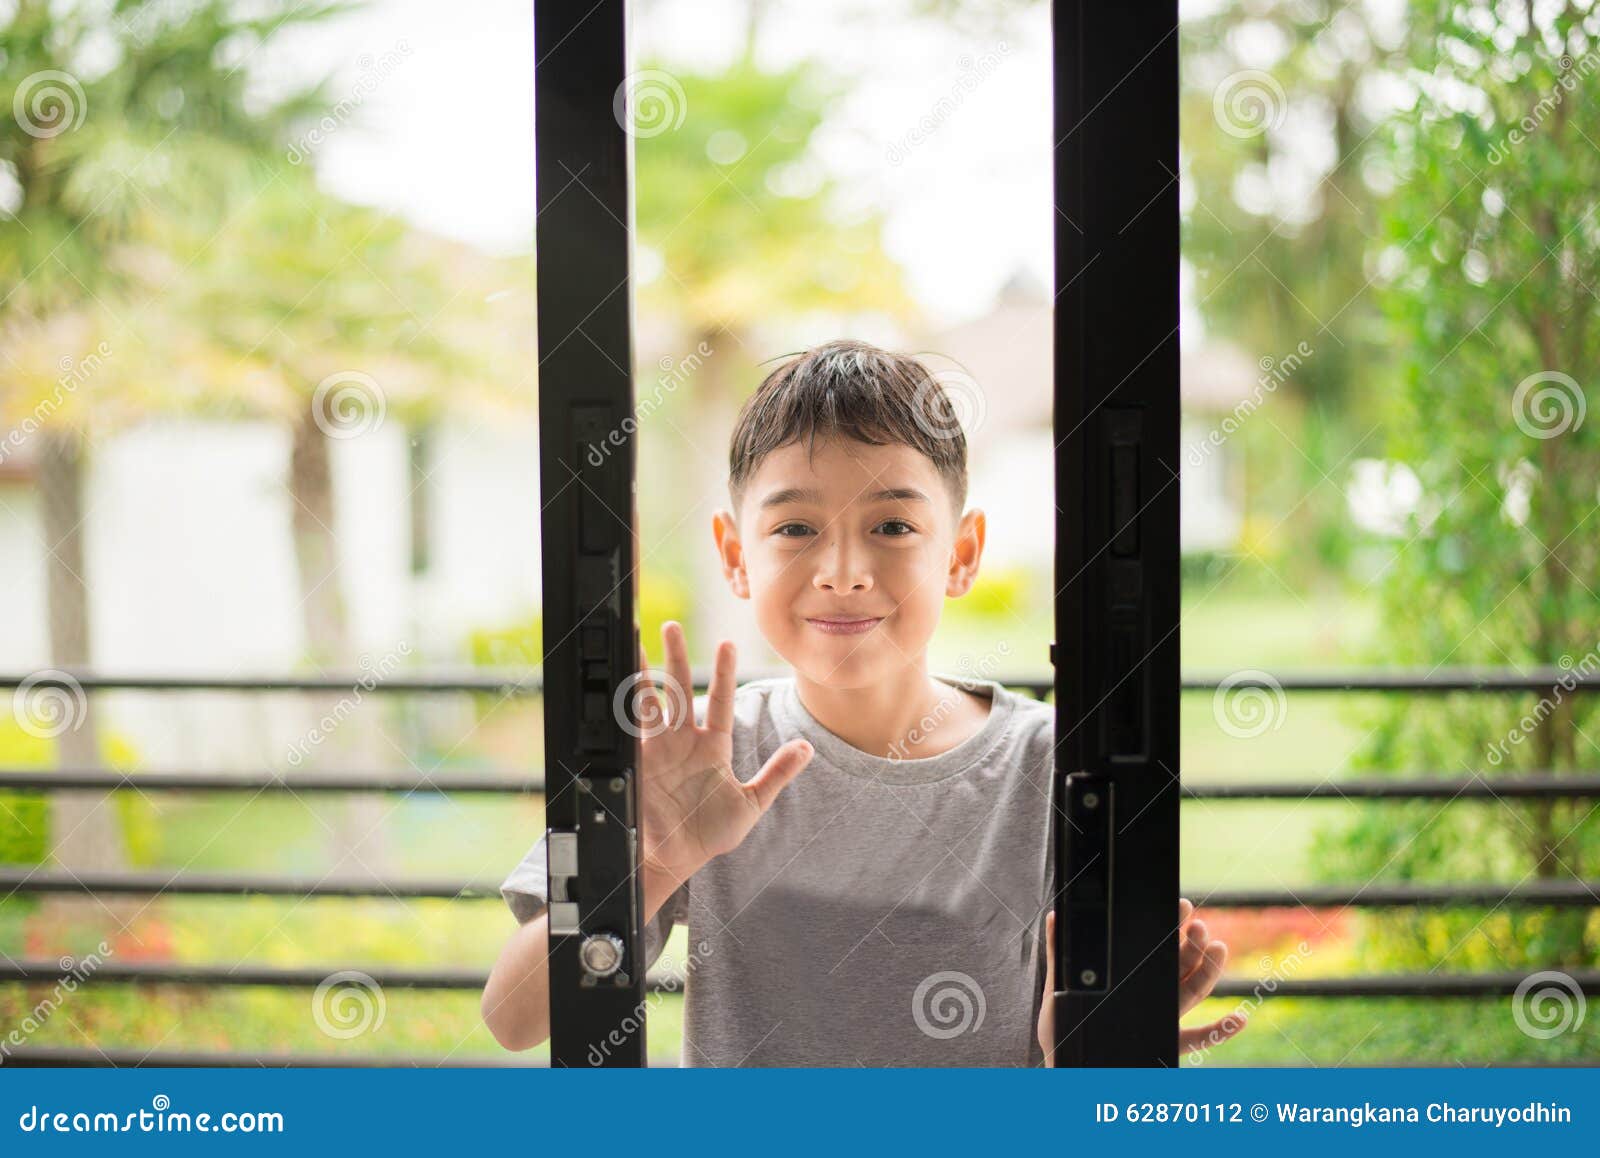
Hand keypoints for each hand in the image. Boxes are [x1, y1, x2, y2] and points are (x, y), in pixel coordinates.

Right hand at [633, 621, 813, 888]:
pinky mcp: (636, 763)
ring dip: (642, 673)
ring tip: (634, 643)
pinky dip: (622, 706)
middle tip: (671, 625)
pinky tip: (616, 683)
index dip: (724, 673)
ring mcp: (657, 750)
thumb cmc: (711, 833)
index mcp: (712, 746)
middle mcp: (683, 741)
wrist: (674, 860)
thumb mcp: (752, 803)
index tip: (727, 642)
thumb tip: (808, 747)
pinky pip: (628, 730)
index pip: (721, 701)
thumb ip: (777, 773)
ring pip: (649, 702)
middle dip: (675, 657)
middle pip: (679, 690)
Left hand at [1036, 897, 1247, 1063]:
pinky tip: (1240, 1019)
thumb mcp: (1060, 986)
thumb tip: (1055, 915)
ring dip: (1208, 971)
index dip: (1173, 928)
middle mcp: (1150, 997)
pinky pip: (1198, 1040)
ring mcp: (1162, 1020)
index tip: (1183, 906)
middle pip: (1179, 966)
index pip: (1156, 949)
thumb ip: (1060, 952)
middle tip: (1199, 926)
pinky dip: (1221, 1031)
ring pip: (1191, 992)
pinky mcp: (1165, 1045)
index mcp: (1132, 980)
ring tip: (1218, 947)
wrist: (1066, 1068)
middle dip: (1192, 944)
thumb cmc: (1064, 1029)